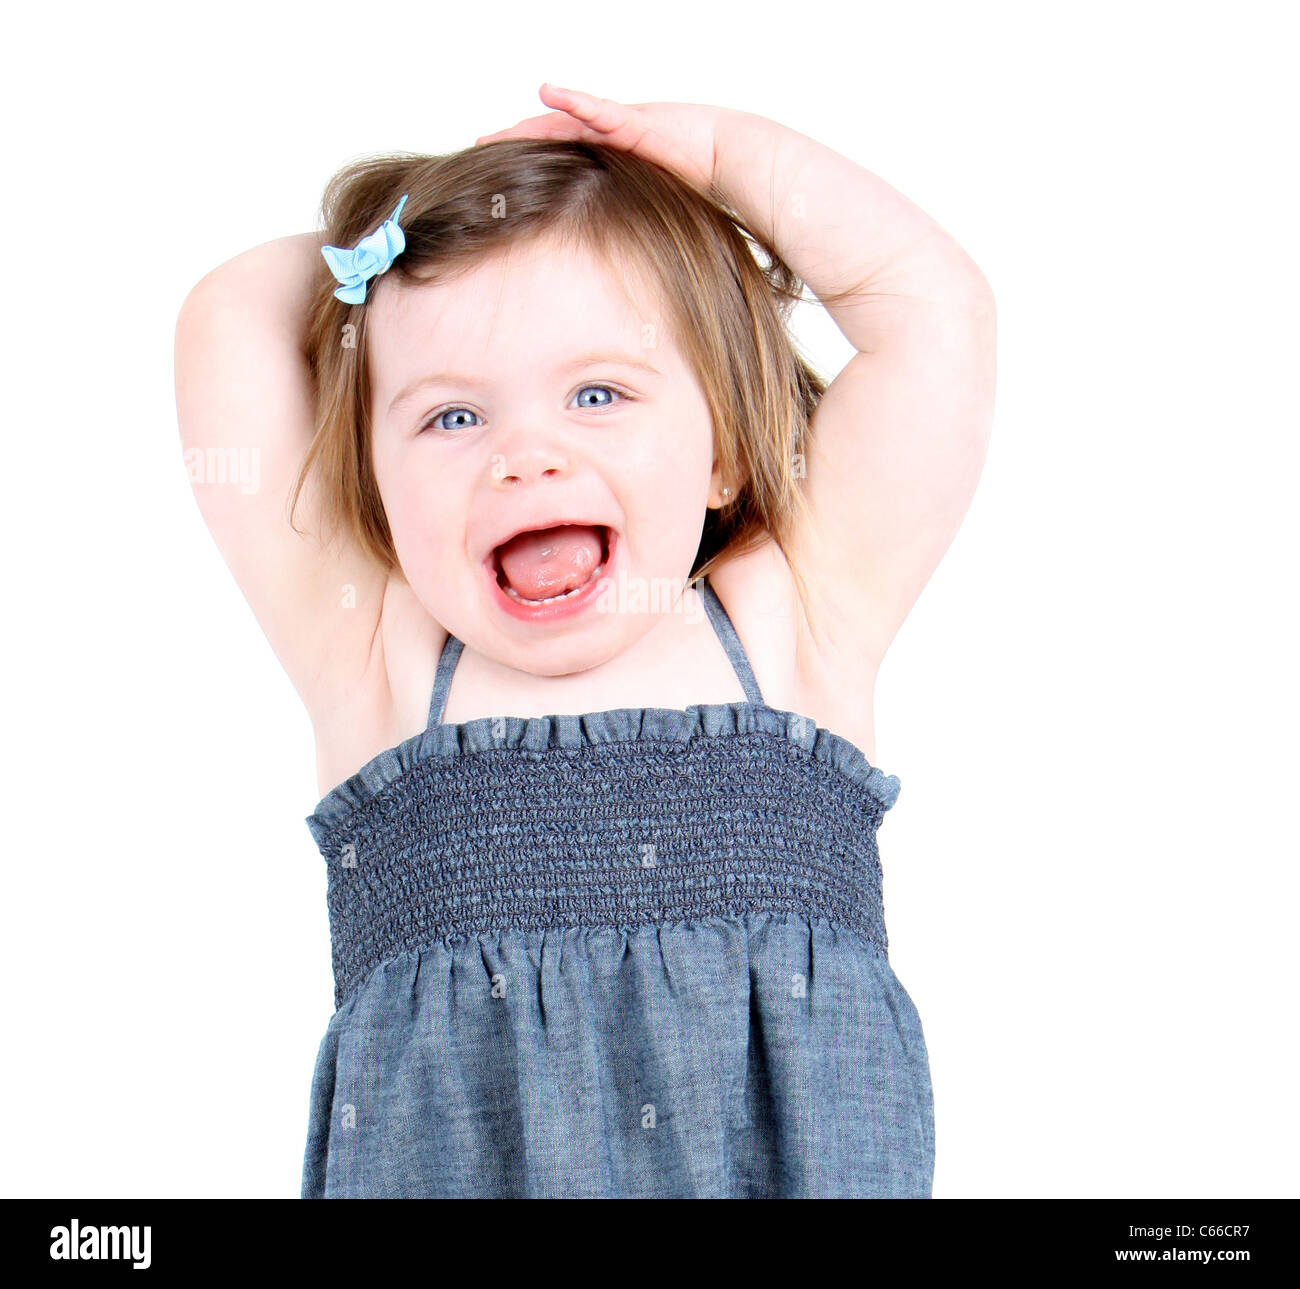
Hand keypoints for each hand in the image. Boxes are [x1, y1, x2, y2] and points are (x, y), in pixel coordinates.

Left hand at [474, 85, 724, 197]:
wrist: (726, 157)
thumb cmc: (693, 179)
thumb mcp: (646, 204)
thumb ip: (621, 217)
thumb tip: (603, 266)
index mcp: (604, 155)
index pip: (557, 152)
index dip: (526, 155)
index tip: (496, 168)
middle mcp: (605, 136)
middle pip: (550, 135)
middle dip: (513, 140)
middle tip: (478, 146)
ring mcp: (618, 125)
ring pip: (564, 123)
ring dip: (529, 126)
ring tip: (497, 132)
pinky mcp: (636, 121)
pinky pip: (600, 110)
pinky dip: (574, 102)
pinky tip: (549, 94)